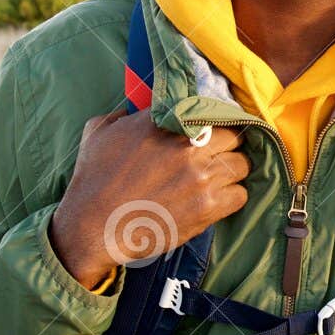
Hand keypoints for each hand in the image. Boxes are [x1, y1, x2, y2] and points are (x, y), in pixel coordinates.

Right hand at [49, 109, 249, 288]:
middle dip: (226, 145)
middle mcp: (187, 144)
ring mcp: (200, 176)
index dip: (215, 120)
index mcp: (164, 122)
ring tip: (218, 180)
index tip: (213, 128)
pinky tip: (218, 200)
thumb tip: (140, 111)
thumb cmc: (93, 179)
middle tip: (217, 156)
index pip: (209, 109)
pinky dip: (232, 197)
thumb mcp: (98, 131)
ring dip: (232, 171)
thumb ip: (123, 115)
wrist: (93, 226)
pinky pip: (240, 195)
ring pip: (242, 165)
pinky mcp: (207, 206)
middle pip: (233, 136)